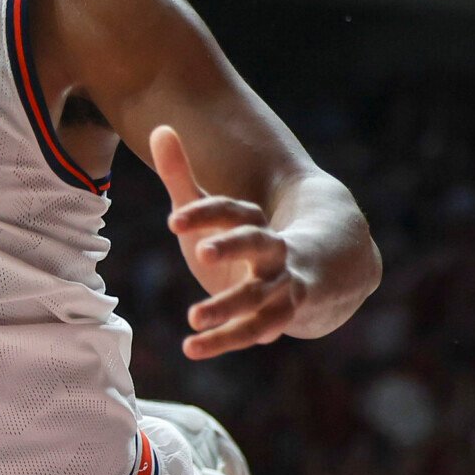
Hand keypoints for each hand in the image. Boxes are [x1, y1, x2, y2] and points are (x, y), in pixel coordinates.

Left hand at [151, 125, 308, 358]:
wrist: (316, 270)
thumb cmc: (246, 236)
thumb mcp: (211, 209)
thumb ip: (182, 174)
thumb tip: (159, 127)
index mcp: (253, 219)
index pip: (231, 210)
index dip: (204, 214)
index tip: (172, 222)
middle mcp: (272, 247)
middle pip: (257, 242)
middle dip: (232, 246)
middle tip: (201, 254)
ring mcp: (282, 282)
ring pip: (260, 294)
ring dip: (229, 306)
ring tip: (193, 317)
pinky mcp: (283, 313)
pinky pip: (258, 328)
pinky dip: (229, 338)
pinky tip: (194, 347)